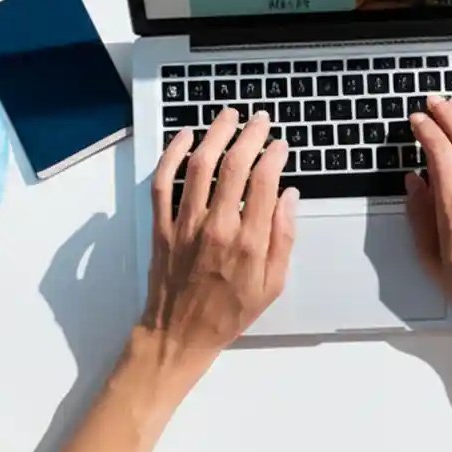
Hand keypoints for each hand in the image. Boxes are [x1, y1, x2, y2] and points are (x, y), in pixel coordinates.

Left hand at [143, 108, 299, 365]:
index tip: (280, 145)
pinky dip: (171, 155)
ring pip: (199, 166)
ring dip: (215, 135)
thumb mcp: (273, 284)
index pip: (264, 182)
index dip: (274, 155)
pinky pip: (163, 182)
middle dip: (250, 136)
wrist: (179, 334)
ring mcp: (185, 225)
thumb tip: (289, 196)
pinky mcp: (162, 226)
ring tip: (228, 116)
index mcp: (248, 243)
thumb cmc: (229, 312)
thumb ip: (283, 238)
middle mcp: (216, 228)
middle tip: (259, 120)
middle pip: (234, 166)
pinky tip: (185, 137)